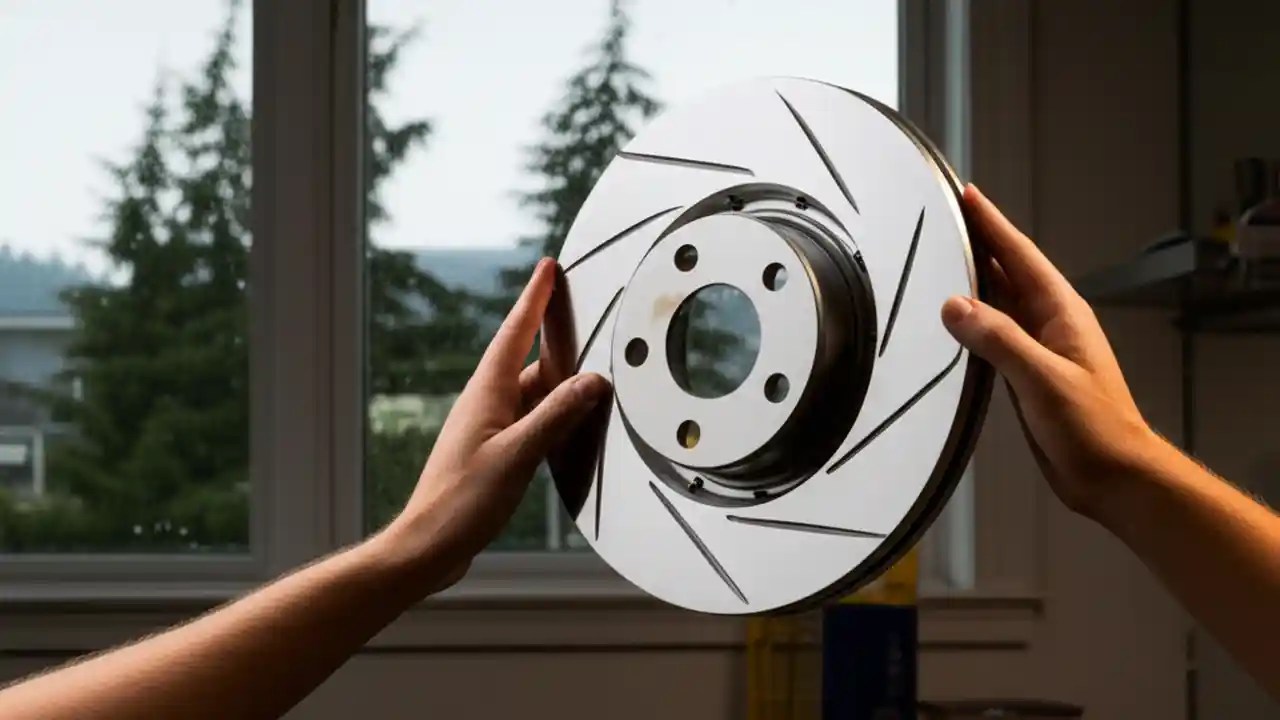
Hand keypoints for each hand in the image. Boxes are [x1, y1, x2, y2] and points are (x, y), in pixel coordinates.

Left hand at [380, 258, 610, 590]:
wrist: (428, 546)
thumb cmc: (462, 503)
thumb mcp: (517, 456)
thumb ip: (556, 416)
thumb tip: (593, 380)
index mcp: (486, 394)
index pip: (515, 333)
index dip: (534, 299)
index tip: (548, 267)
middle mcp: (486, 403)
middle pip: (527, 357)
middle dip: (554, 333)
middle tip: (581, 308)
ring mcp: (488, 427)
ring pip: (532, 391)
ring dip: (559, 380)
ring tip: (590, 370)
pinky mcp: (493, 451)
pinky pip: (530, 417)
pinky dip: (553, 412)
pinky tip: (568, 422)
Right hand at [941, 185, 1159, 519]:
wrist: (1113, 476)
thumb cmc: (1092, 427)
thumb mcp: (1043, 378)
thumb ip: (999, 340)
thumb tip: (953, 305)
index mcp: (1061, 313)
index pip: (1019, 256)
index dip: (993, 224)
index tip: (967, 195)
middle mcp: (1050, 323)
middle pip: (1008, 272)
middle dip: (979, 243)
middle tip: (944, 218)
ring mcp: (1039, 348)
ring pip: (1000, 303)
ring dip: (973, 280)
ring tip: (940, 258)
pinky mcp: (1026, 375)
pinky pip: (994, 334)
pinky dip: (972, 320)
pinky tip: (952, 321)